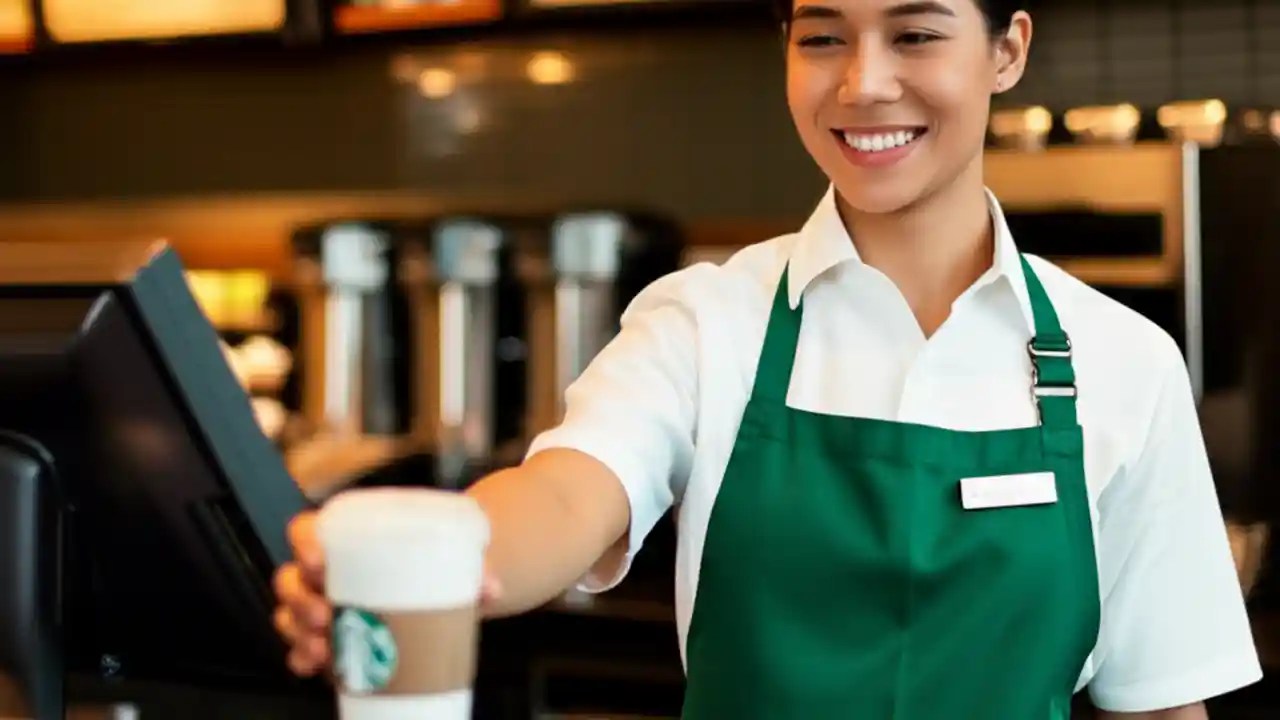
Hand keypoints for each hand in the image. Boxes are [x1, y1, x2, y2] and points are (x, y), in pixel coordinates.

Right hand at [272, 509, 503, 677]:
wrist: (442, 578)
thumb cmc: (437, 555)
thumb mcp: (454, 554)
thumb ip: (474, 568)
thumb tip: (492, 589)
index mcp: (347, 535)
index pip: (306, 529)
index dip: (304, 543)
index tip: (319, 562)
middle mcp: (326, 568)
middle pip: (291, 578)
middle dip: (301, 601)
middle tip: (325, 617)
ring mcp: (322, 601)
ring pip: (290, 614)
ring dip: (299, 633)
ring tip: (324, 649)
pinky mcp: (330, 633)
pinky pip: (302, 646)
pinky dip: (303, 658)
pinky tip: (314, 668)